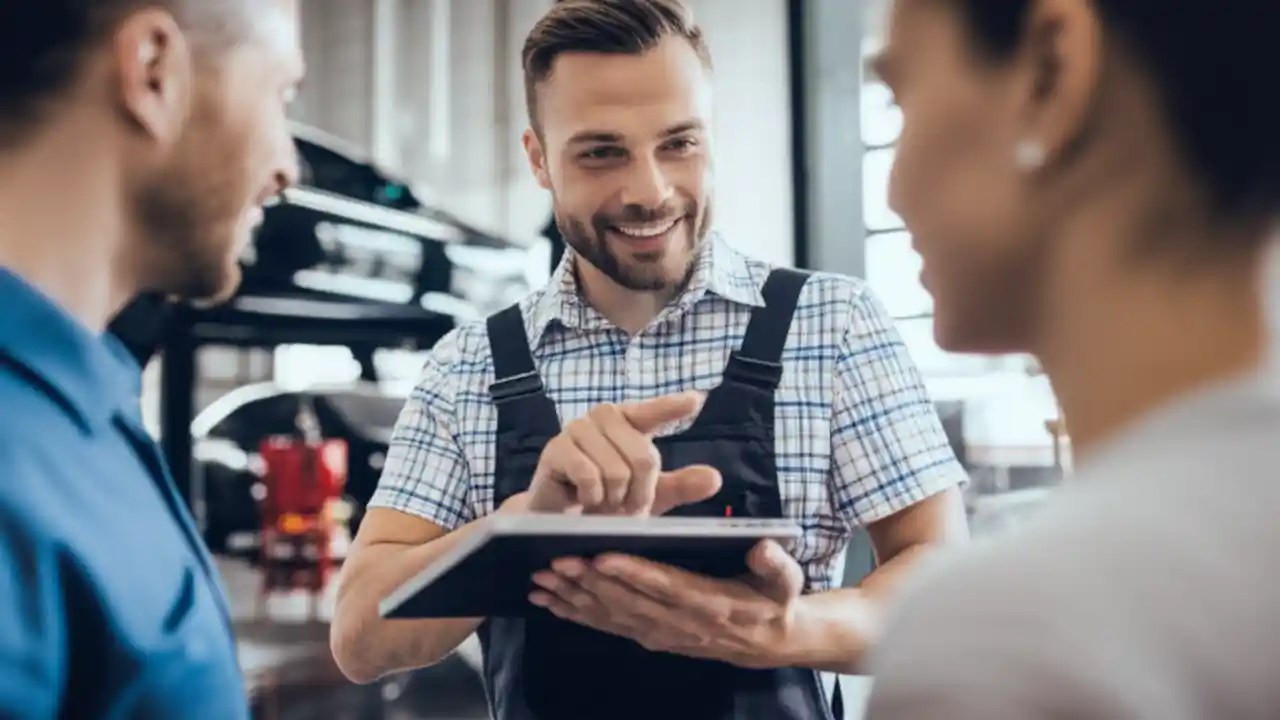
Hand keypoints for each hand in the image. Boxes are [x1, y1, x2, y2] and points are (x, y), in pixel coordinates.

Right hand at [526, 392, 721, 514]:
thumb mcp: (648, 496)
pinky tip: (583, 501)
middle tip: (624, 506)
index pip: (653, 411)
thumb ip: (680, 486)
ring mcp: (578, 429)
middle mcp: (604, 416)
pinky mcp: (555, 449)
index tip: (695, 401)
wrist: (559, 520)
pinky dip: (592, 499)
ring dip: (613, 500)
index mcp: (629, 421)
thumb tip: (715, 478)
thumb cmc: (605, 500)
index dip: (672, 406)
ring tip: (602, 504)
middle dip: (639, 494)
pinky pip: (589, 477)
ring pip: (616, 471)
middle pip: (644, 457)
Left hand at [529, 540, 804, 668]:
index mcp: (711, 603)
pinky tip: (550, 602)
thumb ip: (775, 564)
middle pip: (629, 601)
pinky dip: (578, 615)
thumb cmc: (775, 600)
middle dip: (590, 582)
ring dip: (575, 599)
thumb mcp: (787, 579)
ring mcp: (662, 634)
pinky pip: (609, 627)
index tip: (603, 555)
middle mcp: (681, 623)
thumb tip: (762, 549)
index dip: (633, 572)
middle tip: (556, 560)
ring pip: (612, 616)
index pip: (666, 585)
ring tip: (541, 579)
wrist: (770, 643)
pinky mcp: (651, 637)